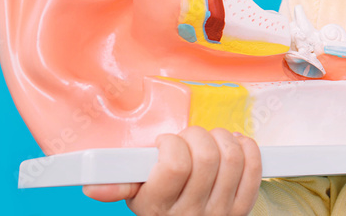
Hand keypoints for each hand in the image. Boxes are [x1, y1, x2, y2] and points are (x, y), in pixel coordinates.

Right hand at [83, 126, 261, 215]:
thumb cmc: (161, 207)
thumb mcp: (135, 196)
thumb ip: (118, 184)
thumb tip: (92, 184)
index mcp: (158, 207)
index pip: (175, 164)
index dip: (172, 144)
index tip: (166, 144)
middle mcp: (191, 213)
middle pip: (207, 157)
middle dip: (197, 136)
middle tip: (188, 141)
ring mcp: (220, 212)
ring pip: (232, 158)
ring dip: (222, 139)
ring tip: (209, 142)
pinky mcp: (242, 208)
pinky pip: (253, 169)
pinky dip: (246, 148)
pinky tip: (233, 147)